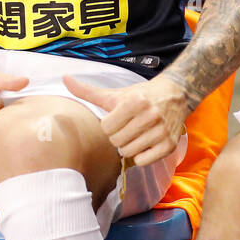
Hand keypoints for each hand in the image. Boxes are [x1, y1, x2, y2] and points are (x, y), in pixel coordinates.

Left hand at [62, 73, 191, 166]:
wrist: (175, 95)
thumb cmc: (140, 96)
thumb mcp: (115, 94)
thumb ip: (88, 91)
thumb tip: (64, 78)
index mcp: (134, 102)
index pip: (107, 128)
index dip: (109, 126)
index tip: (116, 120)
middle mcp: (150, 116)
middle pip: (117, 141)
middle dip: (117, 137)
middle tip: (126, 128)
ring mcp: (162, 131)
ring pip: (129, 152)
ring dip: (128, 147)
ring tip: (135, 135)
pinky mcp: (170, 145)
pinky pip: (144, 161)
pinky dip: (141, 156)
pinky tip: (145, 144)